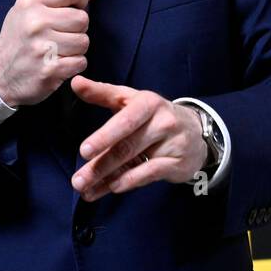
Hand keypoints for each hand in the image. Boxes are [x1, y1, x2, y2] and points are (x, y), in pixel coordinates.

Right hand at [0, 0, 98, 106]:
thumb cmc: (17, 39)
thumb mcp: (30, 8)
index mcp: (31, 3)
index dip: (79, 0)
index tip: (72, 9)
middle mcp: (35, 22)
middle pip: (82, 18)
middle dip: (77, 28)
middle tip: (60, 34)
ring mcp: (42, 47)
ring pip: (83, 41)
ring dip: (75, 48)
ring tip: (58, 49)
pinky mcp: (50, 69)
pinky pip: (80, 62)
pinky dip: (73, 65)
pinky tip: (58, 63)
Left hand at [68, 76, 208, 199]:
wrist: (194, 131)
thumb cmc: (153, 115)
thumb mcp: (131, 100)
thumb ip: (102, 93)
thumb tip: (76, 82)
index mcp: (148, 103)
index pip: (125, 120)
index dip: (104, 136)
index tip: (83, 151)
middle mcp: (163, 121)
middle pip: (126, 146)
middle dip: (99, 165)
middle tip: (78, 180)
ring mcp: (172, 143)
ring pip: (135, 162)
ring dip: (107, 178)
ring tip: (85, 188)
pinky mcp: (177, 163)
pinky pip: (150, 174)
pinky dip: (129, 182)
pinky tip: (113, 188)